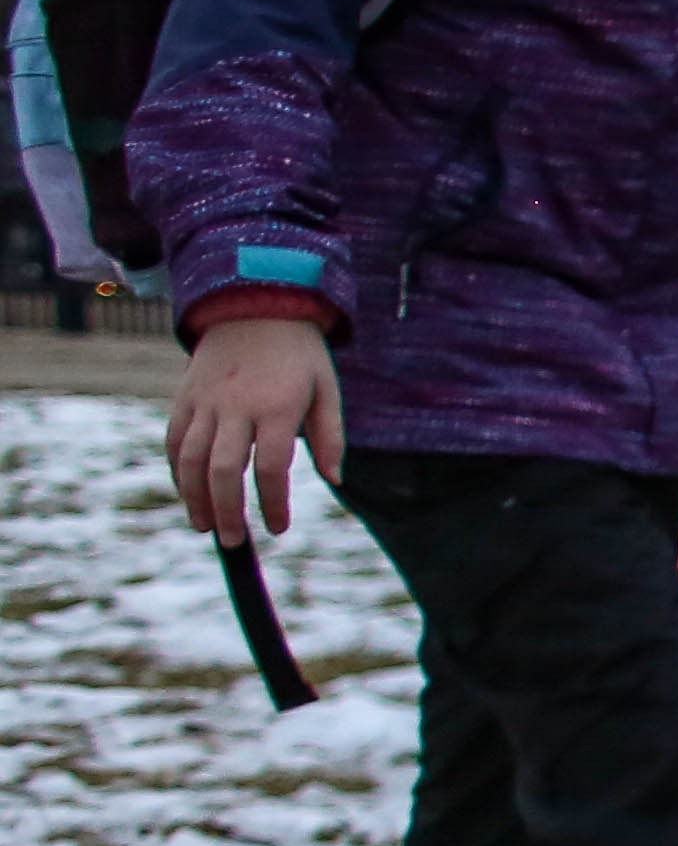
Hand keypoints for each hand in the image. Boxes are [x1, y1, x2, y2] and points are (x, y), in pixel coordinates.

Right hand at [169, 320, 342, 544]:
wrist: (253, 305)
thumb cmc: (299, 354)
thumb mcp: (327, 388)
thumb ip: (330, 436)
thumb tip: (335, 479)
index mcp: (276, 406)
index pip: (270, 467)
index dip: (272, 503)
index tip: (278, 528)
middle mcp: (235, 405)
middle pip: (224, 469)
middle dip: (227, 510)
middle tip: (235, 541)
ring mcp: (204, 401)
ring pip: (191, 459)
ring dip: (194, 498)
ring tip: (205, 526)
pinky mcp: (184, 397)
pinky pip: (175, 440)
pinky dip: (178, 470)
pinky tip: (188, 493)